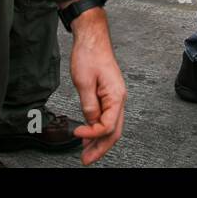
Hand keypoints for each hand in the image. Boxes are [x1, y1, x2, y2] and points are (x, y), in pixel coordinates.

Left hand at [69, 8, 126, 164]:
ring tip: (87, 153)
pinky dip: (98, 129)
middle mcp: (119, 99)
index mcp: (116, 96)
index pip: (107, 126)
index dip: (91, 134)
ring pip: (112, 126)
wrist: (92, 38)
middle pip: (114, 131)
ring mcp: (115, 97)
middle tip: (86, 159)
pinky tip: (89, 134)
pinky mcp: (109, 94)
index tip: (76, 133)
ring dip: (100, 141)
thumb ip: (89, 105)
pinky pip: (107, 117)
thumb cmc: (89, 54)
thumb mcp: (84, 82)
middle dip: (100, 147)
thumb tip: (90, 122)